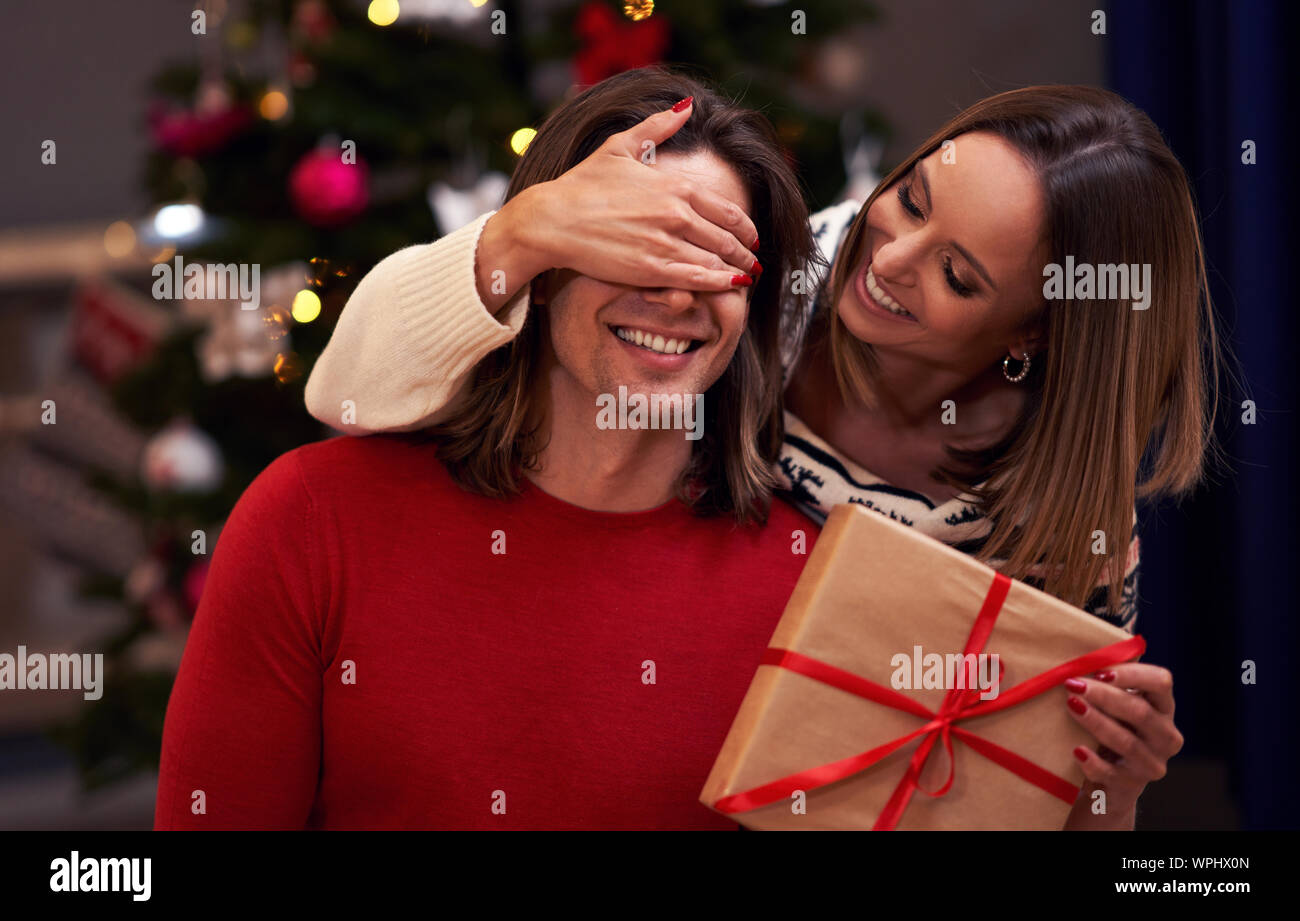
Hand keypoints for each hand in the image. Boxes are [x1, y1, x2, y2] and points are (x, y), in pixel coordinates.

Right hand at [483, 99, 760, 308]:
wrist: (553, 219)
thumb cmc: (582, 184)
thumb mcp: (620, 146)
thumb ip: (657, 128)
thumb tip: (688, 107)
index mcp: (674, 186)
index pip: (726, 209)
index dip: (745, 227)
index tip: (752, 237)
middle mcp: (676, 213)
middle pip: (726, 238)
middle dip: (744, 253)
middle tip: (752, 263)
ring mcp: (665, 243)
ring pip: (715, 260)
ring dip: (735, 271)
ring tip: (743, 279)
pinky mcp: (651, 270)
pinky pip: (697, 279)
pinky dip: (718, 284)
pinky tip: (729, 288)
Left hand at [1064, 662, 1183, 816]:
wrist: (1108, 781)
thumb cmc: (1111, 728)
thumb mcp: (1115, 706)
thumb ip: (1108, 681)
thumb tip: (1080, 651)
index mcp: (1163, 708)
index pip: (1161, 682)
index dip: (1133, 674)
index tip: (1100, 670)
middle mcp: (1166, 735)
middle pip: (1140, 712)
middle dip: (1105, 696)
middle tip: (1074, 685)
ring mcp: (1152, 763)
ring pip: (1127, 742)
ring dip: (1097, 722)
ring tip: (1071, 706)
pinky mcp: (1132, 785)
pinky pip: (1112, 773)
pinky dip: (1094, 761)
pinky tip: (1077, 750)